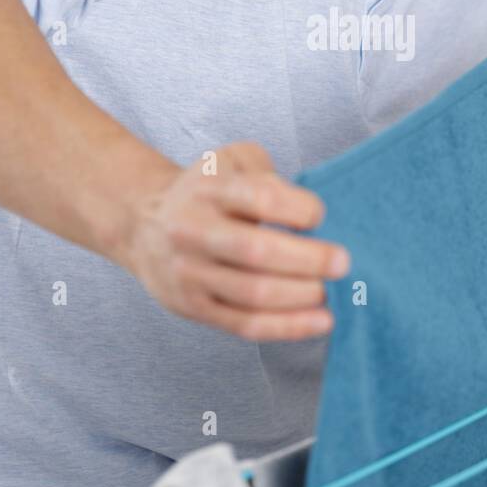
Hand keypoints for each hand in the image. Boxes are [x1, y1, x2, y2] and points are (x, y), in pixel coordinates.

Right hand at [115, 141, 349, 339]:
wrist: (143, 224)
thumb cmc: (204, 191)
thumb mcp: (231, 160)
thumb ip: (267, 173)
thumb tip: (308, 210)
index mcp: (208, 190)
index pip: (260, 198)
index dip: (298, 209)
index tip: (319, 215)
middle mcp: (193, 231)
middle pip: (256, 251)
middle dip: (308, 260)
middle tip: (343, 263)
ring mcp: (190, 273)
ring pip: (253, 294)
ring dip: (301, 297)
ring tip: (332, 293)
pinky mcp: (194, 307)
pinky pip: (245, 325)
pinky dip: (288, 326)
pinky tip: (319, 320)